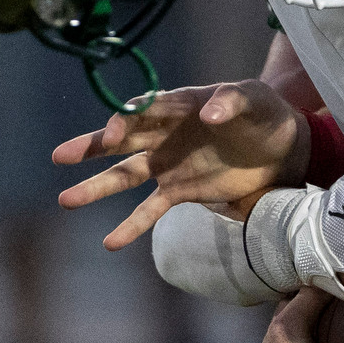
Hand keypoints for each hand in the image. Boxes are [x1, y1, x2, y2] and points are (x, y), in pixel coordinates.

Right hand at [55, 82, 308, 248]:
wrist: (284, 146)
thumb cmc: (265, 113)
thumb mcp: (254, 99)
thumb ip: (232, 101)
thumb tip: (209, 113)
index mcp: (177, 105)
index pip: (142, 110)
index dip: (124, 121)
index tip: (112, 136)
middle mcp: (165, 134)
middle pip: (121, 140)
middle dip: (90, 148)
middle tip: (59, 156)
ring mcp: (169, 164)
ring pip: (125, 175)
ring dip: (96, 187)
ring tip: (66, 200)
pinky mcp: (181, 191)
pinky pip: (150, 210)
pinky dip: (131, 226)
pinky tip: (110, 243)